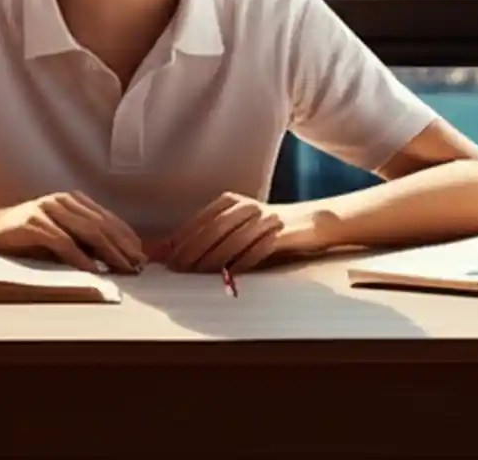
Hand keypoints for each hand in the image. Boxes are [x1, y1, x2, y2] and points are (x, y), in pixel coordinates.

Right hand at [0, 191, 147, 273]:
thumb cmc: (24, 236)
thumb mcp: (58, 235)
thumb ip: (81, 240)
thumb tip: (112, 257)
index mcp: (72, 200)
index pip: (107, 218)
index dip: (127, 236)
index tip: (142, 254)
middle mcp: (63, 200)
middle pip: (102, 224)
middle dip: (124, 246)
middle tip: (139, 264)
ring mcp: (49, 209)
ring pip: (88, 231)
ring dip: (109, 252)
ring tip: (124, 267)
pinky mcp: (35, 222)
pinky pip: (64, 242)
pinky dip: (81, 257)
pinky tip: (93, 269)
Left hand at [163, 191, 316, 272]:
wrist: (312, 221)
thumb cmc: (267, 230)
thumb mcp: (235, 227)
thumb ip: (206, 238)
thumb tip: (167, 251)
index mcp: (230, 202)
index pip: (199, 221)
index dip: (181, 240)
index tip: (166, 259)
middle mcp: (245, 207)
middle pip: (213, 230)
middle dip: (191, 251)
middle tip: (176, 269)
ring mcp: (264, 218)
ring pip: (232, 240)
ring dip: (212, 259)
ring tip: (196, 275)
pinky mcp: (281, 232)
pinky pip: (258, 249)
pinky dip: (242, 263)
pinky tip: (229, 276)